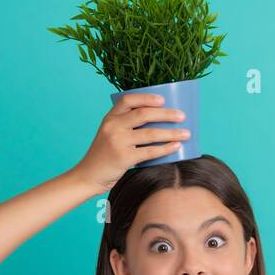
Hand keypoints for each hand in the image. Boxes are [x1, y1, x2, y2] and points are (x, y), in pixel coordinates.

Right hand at [68, 93, 190, 192]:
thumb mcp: (109, 135)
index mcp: (110, 118)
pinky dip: (165, 148)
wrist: (88, 176)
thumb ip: (126, 127)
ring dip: (171, 133)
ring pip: (150, 133)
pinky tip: (176, 146)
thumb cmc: (104, 156)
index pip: (128, 100)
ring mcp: (117, 141)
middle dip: (166, 114)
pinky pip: (150, 151)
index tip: (163, 100)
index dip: (147, 98)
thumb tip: (160, 123)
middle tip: (182, 116)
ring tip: (186, 133)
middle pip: (143, 114)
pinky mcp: (123, 157)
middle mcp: (113, 126)